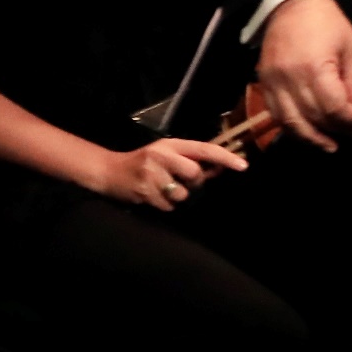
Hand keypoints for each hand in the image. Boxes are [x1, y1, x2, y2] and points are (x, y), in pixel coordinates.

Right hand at [95, 135, 247, 209]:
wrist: (108, 171)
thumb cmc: (144, 163)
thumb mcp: (167, 154)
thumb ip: (191, 159)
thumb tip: (220, 168)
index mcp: (170, 145)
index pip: (204, 149)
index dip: (225, 157)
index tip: (243, 165)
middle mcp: (161, 156)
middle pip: (195, 173)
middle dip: (194, 182)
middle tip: (181, 181)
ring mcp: (151, 175)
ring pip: (183, 193)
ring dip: (178, 196)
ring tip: (163, 188)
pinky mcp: (144, 192)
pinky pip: (169, 206)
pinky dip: (165, 204)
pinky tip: (154, 195)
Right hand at [255, 0, 351, 152]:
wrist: (290, 5)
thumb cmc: (327, 23)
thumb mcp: (351, 49)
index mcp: (314, 67)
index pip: (333, 107)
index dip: (350, 119)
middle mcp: (289, 79)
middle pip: (313, 117)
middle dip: (335, 130)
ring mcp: (272, 83)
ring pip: (290, 122)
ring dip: (311, 138)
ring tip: (329, 145)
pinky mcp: (263, 84)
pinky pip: (276, 114)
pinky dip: (292, 127)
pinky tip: (308, 132)